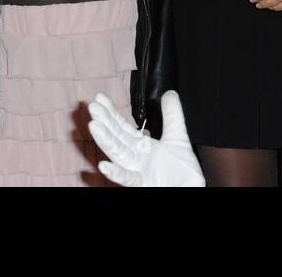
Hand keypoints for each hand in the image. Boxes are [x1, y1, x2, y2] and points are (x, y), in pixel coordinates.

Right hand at [88, 91, 203, 186]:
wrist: (189, 189)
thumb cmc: (180, 171)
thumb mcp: (177, 137)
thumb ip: (172, 115)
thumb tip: (169, 92)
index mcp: (141, 146)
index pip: (122, 127)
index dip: (111, 113)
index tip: (99, 98)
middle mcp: (135, 158)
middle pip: (117, 138)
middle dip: (105, 122)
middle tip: (92, 107)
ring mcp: (138, 172)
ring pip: (119, 155)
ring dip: (106, 141)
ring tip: (94, 126)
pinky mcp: (144, 185)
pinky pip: (129, 179)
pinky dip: (116, 173)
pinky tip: (104, 165)